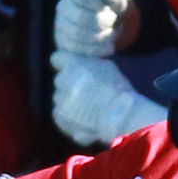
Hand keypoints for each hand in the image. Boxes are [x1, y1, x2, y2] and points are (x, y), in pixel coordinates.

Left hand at [49, 51, 166, 145]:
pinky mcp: (60, 117)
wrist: (120, 116)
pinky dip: (68, 117)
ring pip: (60, 98)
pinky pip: (59, 114)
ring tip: (87, 109)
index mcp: (73, 65)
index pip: (57, 58)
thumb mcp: (106, 67)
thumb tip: (80, 63)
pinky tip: (82, 120)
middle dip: (69, 85)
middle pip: (60, 80)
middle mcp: (63, 80)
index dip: (64, 65)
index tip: (72, 70)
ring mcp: (60, 99)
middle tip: (85, 93)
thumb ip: (88, 64)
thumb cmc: (117, 90)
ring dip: (69, 102)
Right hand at [53, 0, 130, 57]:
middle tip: (113, 21)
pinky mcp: (63, 44)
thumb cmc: (110, 6)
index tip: (108, 8)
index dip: (97, 4)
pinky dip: (96, 50)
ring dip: (101, 36)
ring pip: (78, 36)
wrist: (108, 24)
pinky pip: (77, 51)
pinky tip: (108, 46)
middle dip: (102, 22)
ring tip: (112, 33)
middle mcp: (62, 7)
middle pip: (80, 18)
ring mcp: (60, 27)